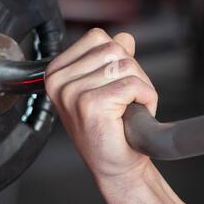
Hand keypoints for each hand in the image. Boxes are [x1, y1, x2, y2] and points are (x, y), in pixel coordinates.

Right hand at [44, 29, 159, 190]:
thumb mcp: (108, 86)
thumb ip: (113, 59)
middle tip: (126, 101)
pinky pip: (134, 84)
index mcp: (57, 72)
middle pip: (115, 48)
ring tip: (128, 109)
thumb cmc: (112, 131)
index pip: (98, 37)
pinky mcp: (91, 104)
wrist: (118, 167)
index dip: (119, 58)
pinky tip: (133, 115)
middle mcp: (59, 81)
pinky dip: (146, 98)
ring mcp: (73, 93)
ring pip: (127, 65)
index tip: (114, 87)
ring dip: (140, 87)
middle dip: (133, 72)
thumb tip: (124, 36)